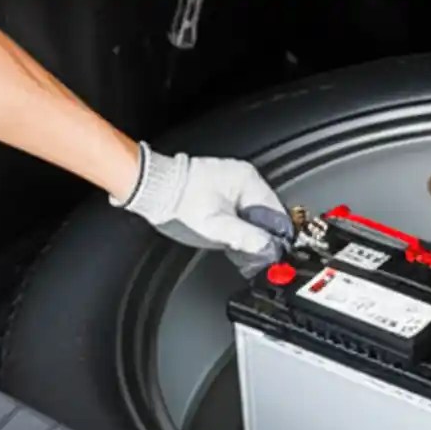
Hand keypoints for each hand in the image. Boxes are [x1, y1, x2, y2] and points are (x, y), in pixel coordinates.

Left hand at [113, 142, 292, 276]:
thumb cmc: (179, 203)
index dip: (277, 234)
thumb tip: (268, 247)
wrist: (153, 191)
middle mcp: (243, 176)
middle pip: (266, 212)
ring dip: (250, 229)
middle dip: (263, 233)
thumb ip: (247, 238)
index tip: (275, 251)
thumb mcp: (217, 227)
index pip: (276, 211)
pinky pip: (239, 207)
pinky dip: (239, 222)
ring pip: (253, 211)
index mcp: (248, 180)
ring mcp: (231, 180)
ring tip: (244, 247)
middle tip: (259, 253)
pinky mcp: (220, 187)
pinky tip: (232, 236)